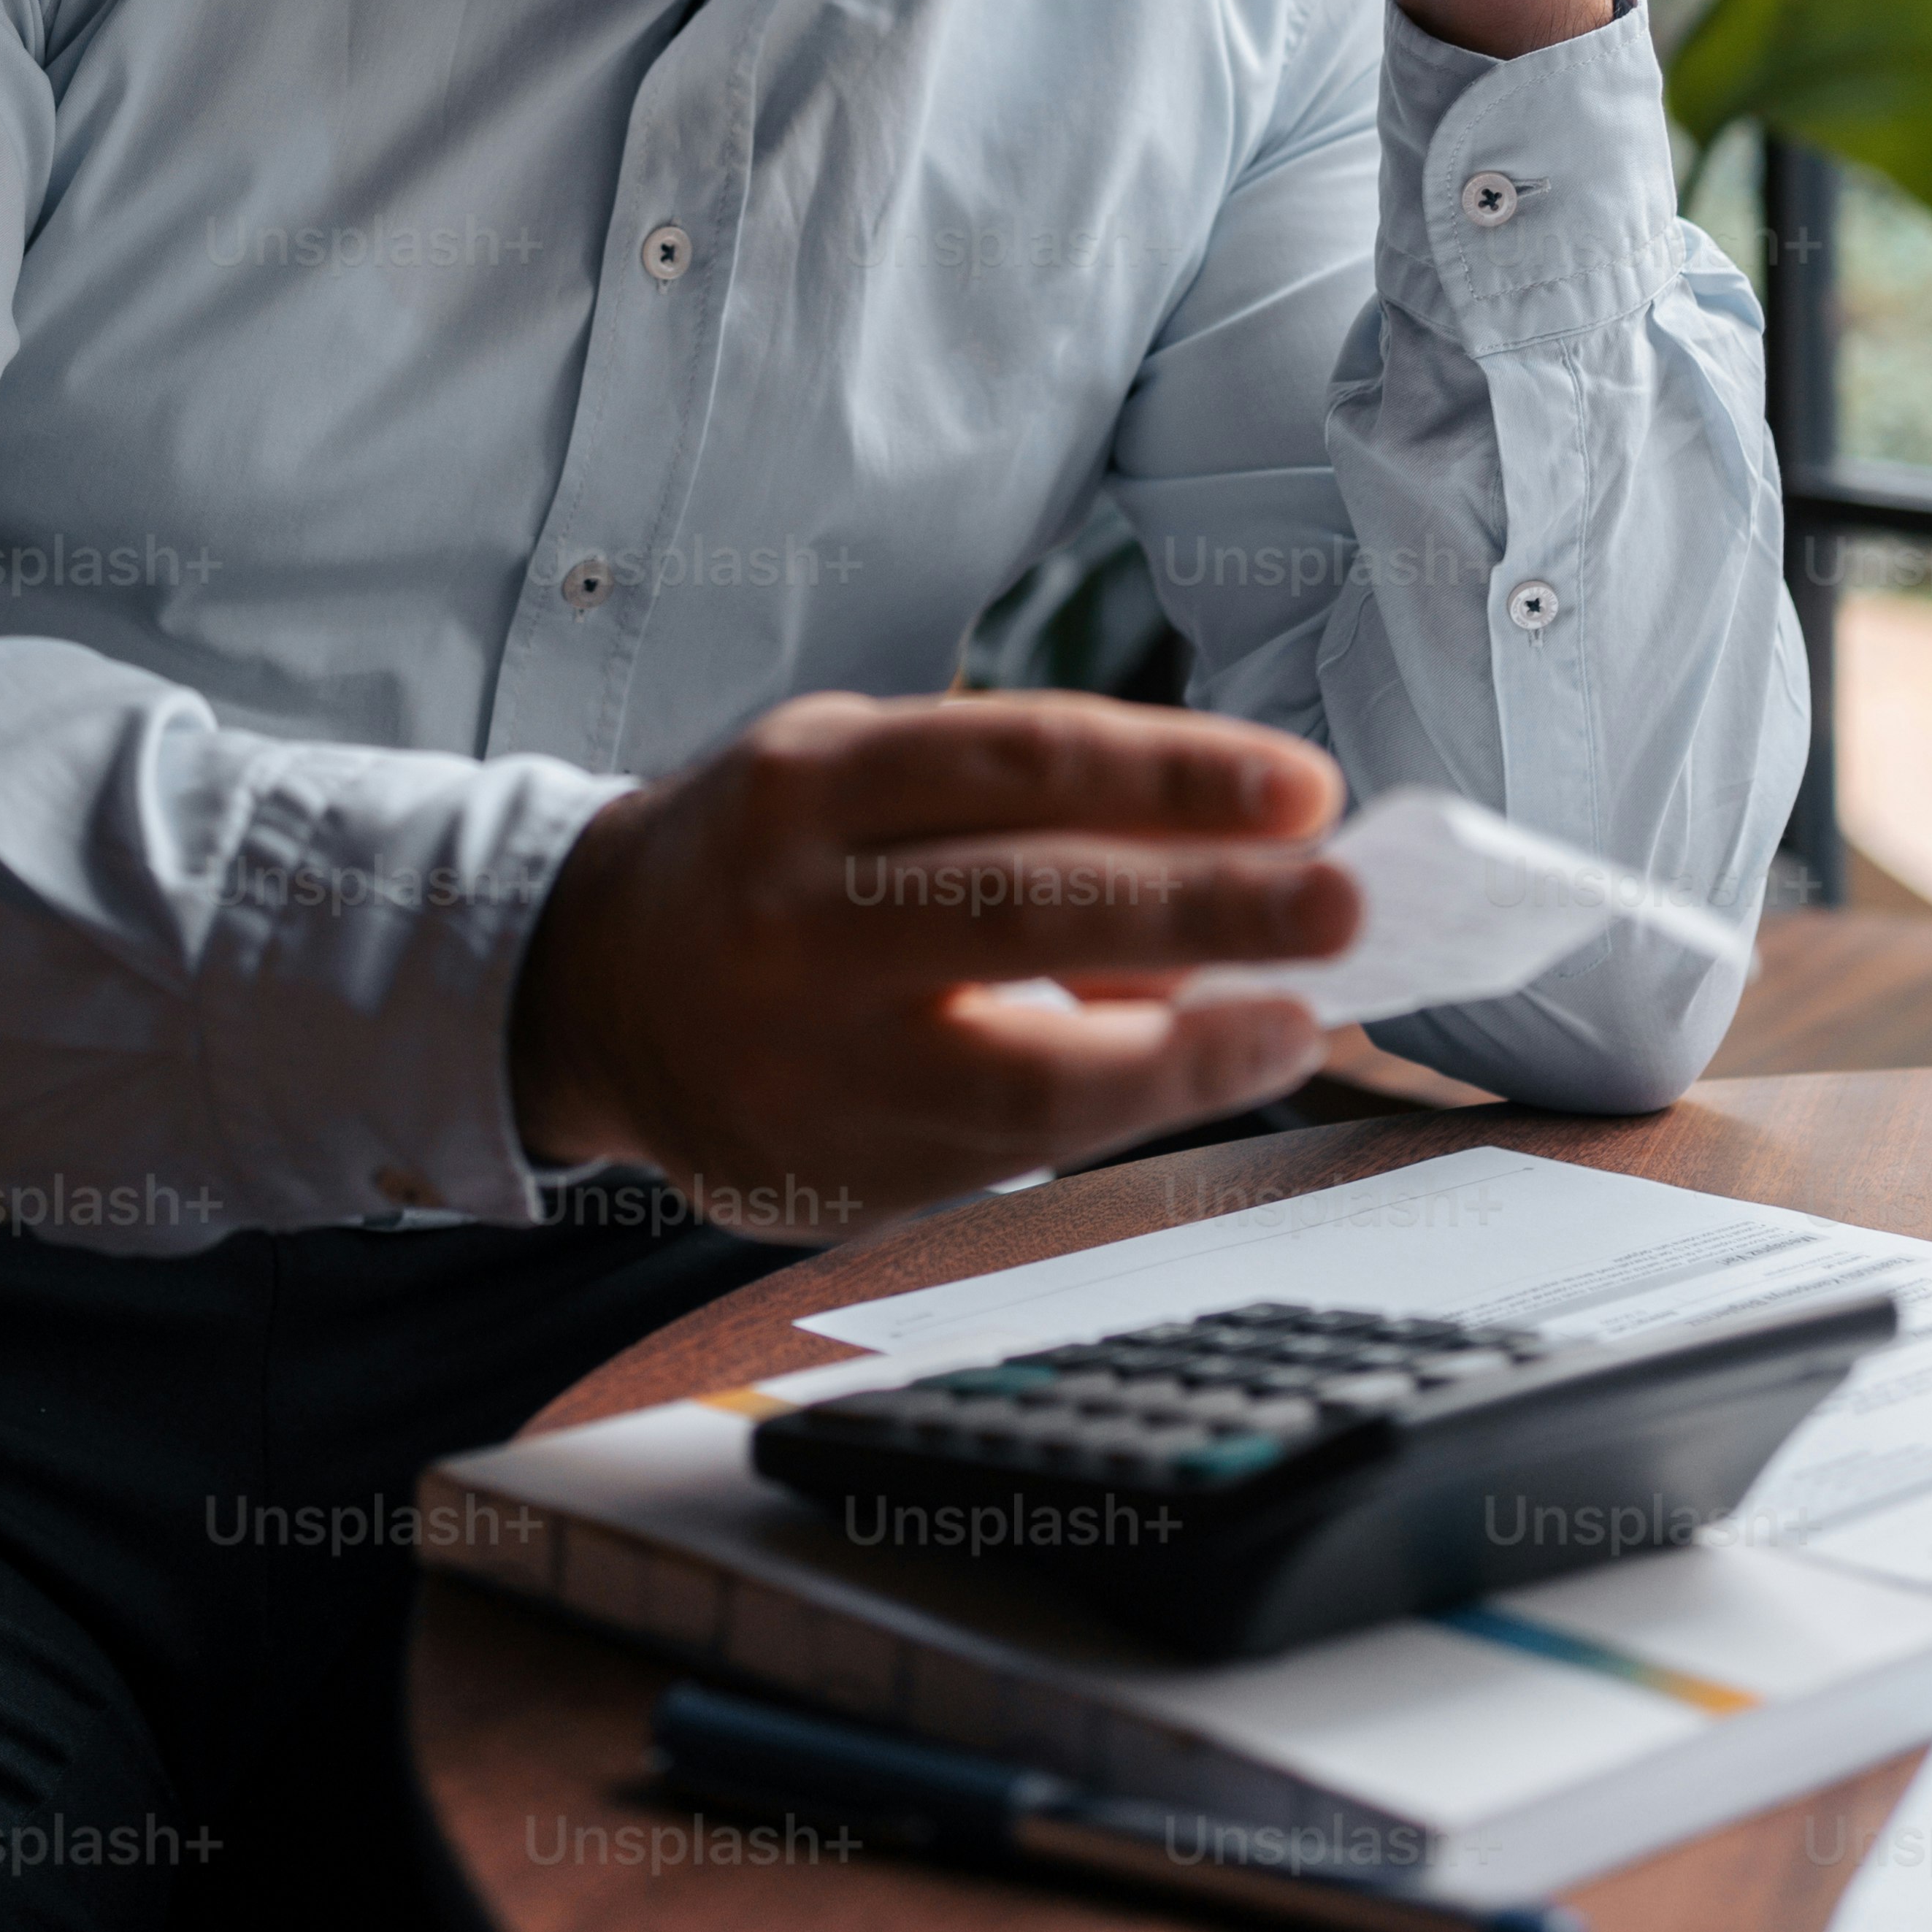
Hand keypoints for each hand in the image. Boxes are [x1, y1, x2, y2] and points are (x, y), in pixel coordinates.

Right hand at [506, 690, 1357, 1234]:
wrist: (591, 988)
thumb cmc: (770, 860)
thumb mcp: (856, 777)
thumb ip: (1011, 811)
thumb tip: (1222, 861)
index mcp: (813, 783)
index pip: (1020, 762)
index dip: (1173, 775)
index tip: (1304, 790)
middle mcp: (800, 915)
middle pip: (1028, 909)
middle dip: (1208, 910)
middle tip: (1340, 903)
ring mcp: (809, 1059)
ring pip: (1023, 1069)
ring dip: (1187, 1049)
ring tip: (1298, 1018)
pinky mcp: (826, 1169)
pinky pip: (1003, 1157)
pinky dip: (1121, 1115)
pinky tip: (1204, 1078)